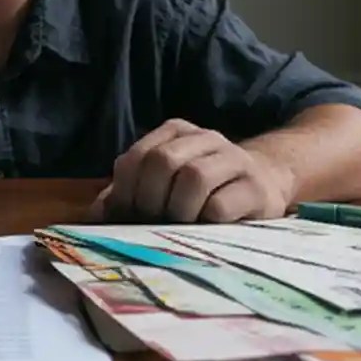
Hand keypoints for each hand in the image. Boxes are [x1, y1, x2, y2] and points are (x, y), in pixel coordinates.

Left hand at [88, 119, 293, 222]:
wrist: (264, 185)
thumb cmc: (202, 191)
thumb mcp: (163, 186)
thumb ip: (127, 196)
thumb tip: (96, 216)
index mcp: (175, 133)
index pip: (136, 157)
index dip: (125, 192)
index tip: (129, 216)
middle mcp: (204, 138)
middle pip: (163, 162)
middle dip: (151, 200)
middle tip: (154, 223)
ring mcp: (234, 159)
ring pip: (194, 177)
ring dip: (179, 210)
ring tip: (182, 224)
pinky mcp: (256, 188)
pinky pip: (220, 205)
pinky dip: (205, 222)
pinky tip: (207, 227)